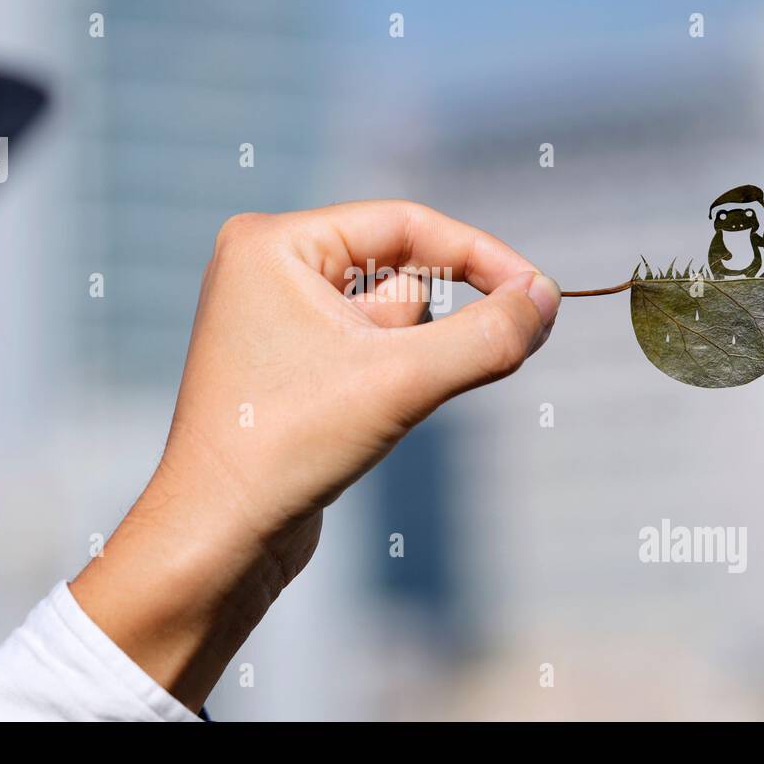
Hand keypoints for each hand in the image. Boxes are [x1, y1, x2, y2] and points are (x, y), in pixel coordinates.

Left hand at [70, 200, 560, 710]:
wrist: (216, 538)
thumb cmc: (287, 448)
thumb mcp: (403, 381)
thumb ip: (486, 335)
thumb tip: (546, 300)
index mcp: (273, 242)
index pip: (405, 224)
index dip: (482, 257)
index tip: (541, 296)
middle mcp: (265, 266)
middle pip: (398, 271)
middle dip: (420, 332)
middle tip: (401, 381)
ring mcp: (272, 315)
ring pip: (387, 318)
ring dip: (402, 364)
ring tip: (353, 413)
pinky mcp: (286, 363)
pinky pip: (364, 350)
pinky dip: (383, 381)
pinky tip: (345, 425)